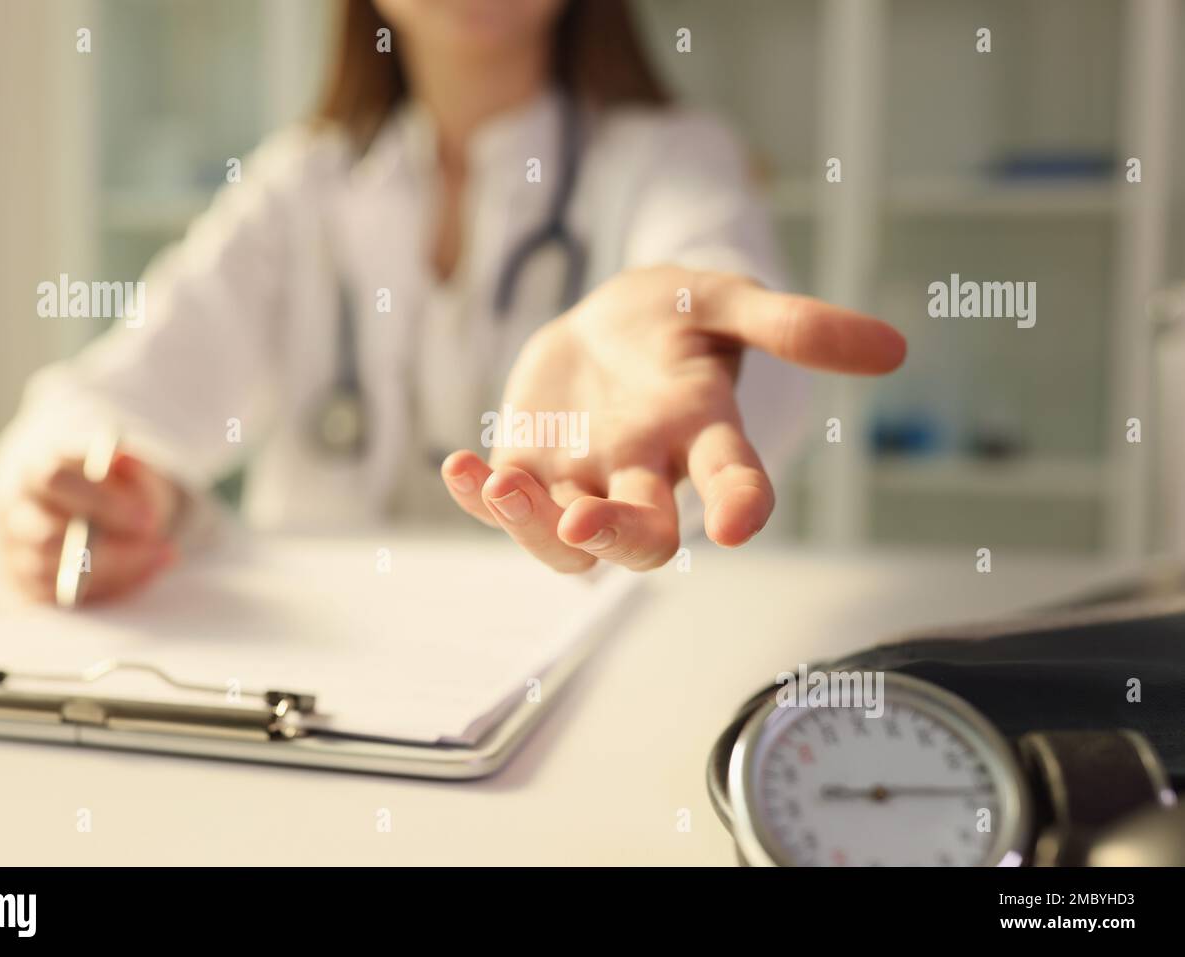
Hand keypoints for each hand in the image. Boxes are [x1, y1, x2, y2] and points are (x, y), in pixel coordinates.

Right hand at [0, 449, 182, 602]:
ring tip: (162, 558)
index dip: (100, 501)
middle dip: (110, 549)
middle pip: (47, 538)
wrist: (101, 519)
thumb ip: (131, 469)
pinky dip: (110, 590)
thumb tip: (122, 461)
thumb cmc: (115, 492)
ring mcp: (17, 556)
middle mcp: (16, 516)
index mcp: (34, 475)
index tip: (149, 518)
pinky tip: (145, 573)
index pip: (53, 481)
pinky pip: (66, 601)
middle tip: (163, 549)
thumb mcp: (131, 474)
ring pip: (57, 575)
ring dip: (117, 571)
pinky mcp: (28, 590)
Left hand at [441, 266, 905, 571]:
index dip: (741, 505)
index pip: (735, 481)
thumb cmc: (679, 313)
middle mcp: (646, 470)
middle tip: (589, 520)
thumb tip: (893, 346)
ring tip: (501, 481)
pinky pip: (504, 501)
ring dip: (534, 524)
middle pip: (642, 536)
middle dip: (618, 536)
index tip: (740, 525)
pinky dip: (479, 497)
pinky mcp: (531, 464)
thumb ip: (793, 323)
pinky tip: (458, 469)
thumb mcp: (730, 299)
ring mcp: (584, 475)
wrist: (609, 319)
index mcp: (703, 432)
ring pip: (565, 539)